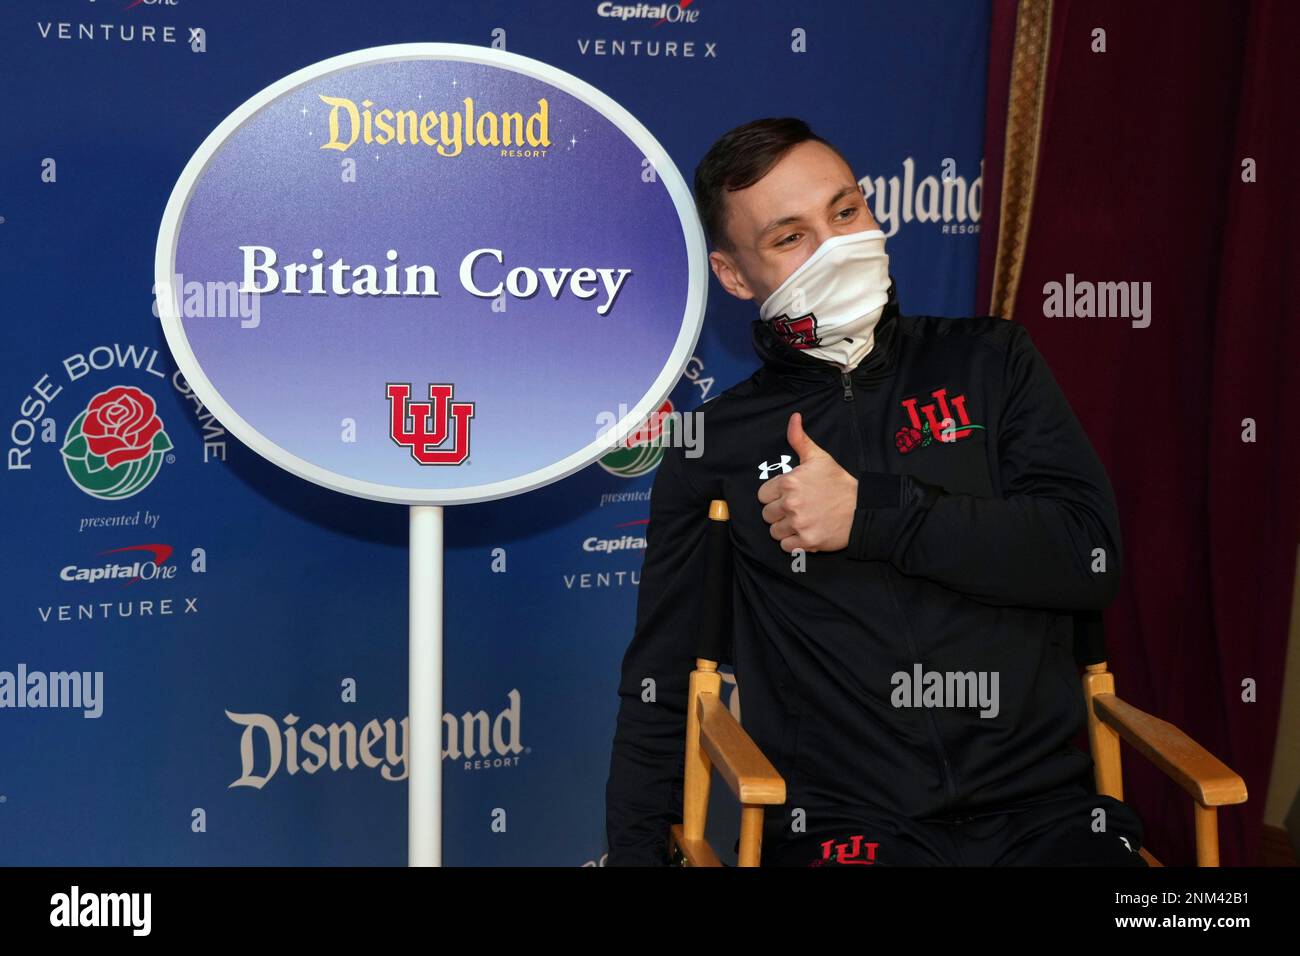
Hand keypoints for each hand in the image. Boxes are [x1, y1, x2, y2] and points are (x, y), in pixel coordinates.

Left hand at [757, 412, 858, 552]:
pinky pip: (786, 547)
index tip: (788, 496)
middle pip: (766, 515)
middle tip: (796, 509)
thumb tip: (794, 418)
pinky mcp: (807, 542)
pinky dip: (793, 543)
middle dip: (778, 513)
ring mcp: (798, 524)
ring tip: (801, 521)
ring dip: (784, 529)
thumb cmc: (838, 482)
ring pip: (775, 532)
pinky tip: (805, 533)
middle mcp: (791, 503)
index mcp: (789, 482)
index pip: (762, 495)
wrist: (862, 508)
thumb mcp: (819, 457)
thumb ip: (800, 439)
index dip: (774, 496)